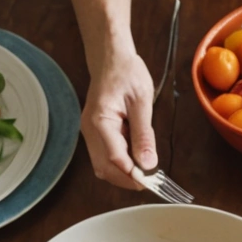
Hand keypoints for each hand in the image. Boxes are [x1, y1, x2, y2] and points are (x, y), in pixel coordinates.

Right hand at [78, 41, 154, 191]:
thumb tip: (148, 163)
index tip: (151, 181)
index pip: (115, 158)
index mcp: (100, 120)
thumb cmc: (126, 73)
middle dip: (127, 179)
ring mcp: (89, 132)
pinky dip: (120, 164)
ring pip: (103, 166)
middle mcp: (89, 130)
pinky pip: (105, 156)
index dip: (133, 174)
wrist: (111, 58)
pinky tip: (136, 158)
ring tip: (145, 172)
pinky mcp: (95, 133)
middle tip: (151, 182)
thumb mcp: (142, 101)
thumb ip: (144, 134)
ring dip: (123, 174)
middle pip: (105, 168)